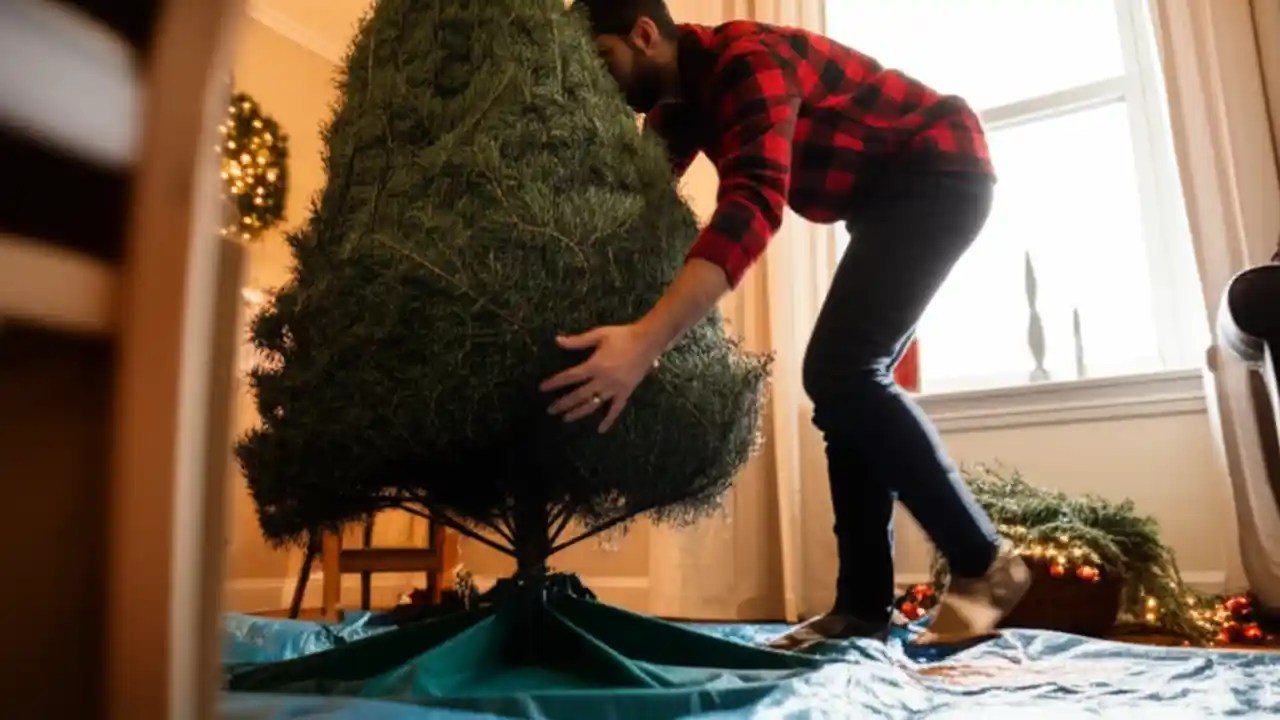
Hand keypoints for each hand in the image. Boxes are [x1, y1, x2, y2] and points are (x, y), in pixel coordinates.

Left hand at [540, 323, 662, 432]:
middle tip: (550, 410)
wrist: (647, 341)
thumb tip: (558, 340)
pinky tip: (600, 430)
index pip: (569, 377)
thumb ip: (577, 341)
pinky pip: (616, 409)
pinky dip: (608, 420)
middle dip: (563, 403)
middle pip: (578, 394)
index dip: (555, 383)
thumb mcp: (598, 335)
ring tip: (566, 418)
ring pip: (593, 404)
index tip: (542, 388)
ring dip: (578, 412)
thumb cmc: (623, 336)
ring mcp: (615, 388)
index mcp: (594, 365)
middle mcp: (603, 380)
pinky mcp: (625, 392)